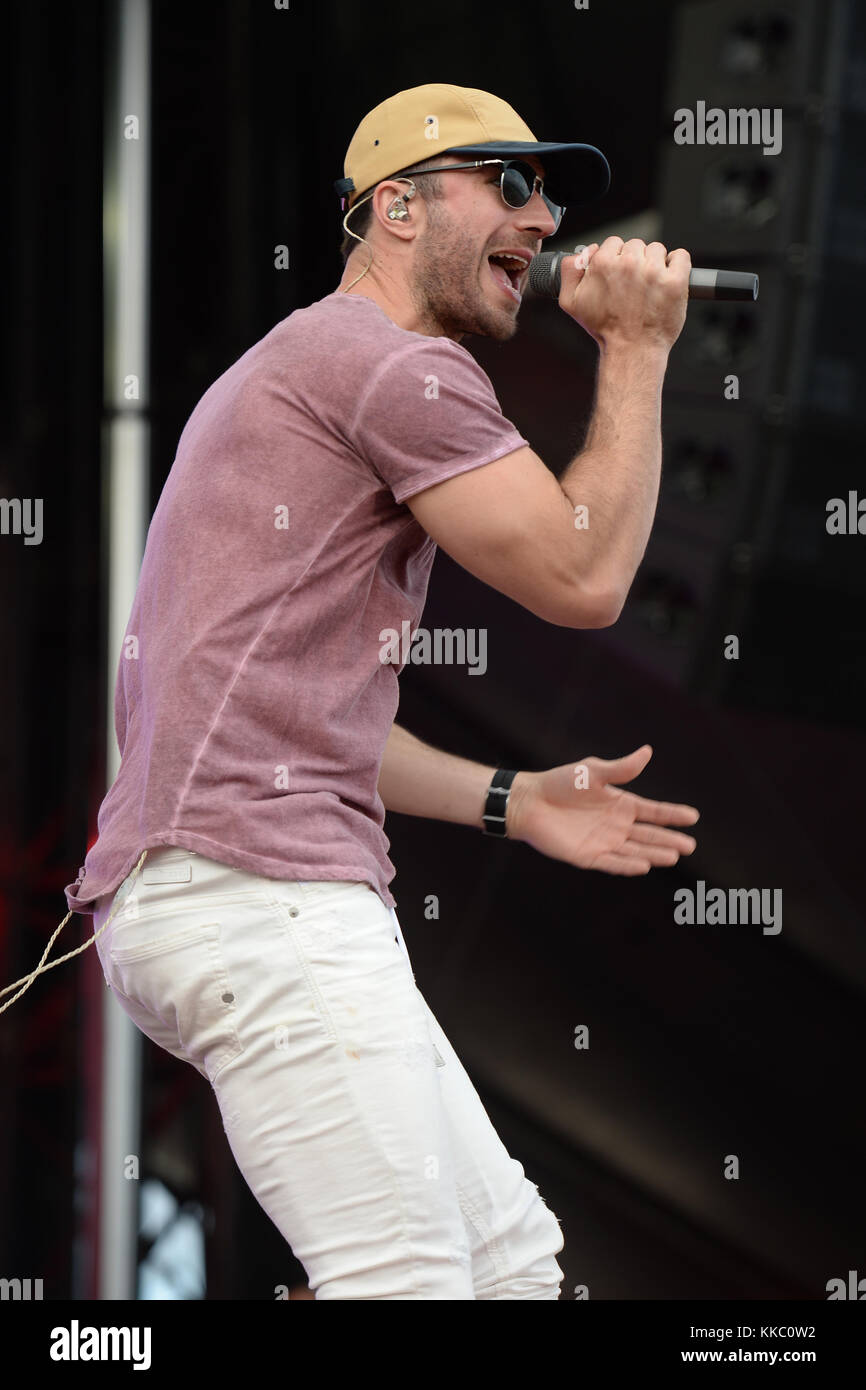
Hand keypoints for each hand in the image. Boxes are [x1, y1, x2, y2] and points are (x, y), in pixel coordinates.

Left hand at [505, 745, 697, 874]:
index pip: (653, 812)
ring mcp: (603, 842)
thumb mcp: (593, 772)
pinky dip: (627, 865)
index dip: (673, 815)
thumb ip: (621, 768)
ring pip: (634, 850)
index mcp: (620, 804)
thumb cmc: (560, 783)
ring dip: (653, 853)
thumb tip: (647, 751)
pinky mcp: (587, 856)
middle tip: (690, 846)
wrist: (529, 801)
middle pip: (648, 835)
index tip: (693, 817)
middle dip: (669, 840)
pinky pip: (612, 863)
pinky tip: (644, 866)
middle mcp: (616, 825)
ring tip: (673, 856)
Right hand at [558, 236, 691, 352]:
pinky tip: (668, 280)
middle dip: (635, 261)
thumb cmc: (605, 330)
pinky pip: (680, 256)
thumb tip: (582, 253)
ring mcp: (654, 271)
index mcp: (604, 264)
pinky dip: (677, 264)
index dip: (617, 259)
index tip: (620, 275)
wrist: (632, 351)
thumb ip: (569, 271)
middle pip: (636, 245)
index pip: (614, 243)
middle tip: (634, 286)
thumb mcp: (571, 303)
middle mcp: (629, 264)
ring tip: (649, 288)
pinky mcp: (675, 280)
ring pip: (657, 250)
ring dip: (655, 264)